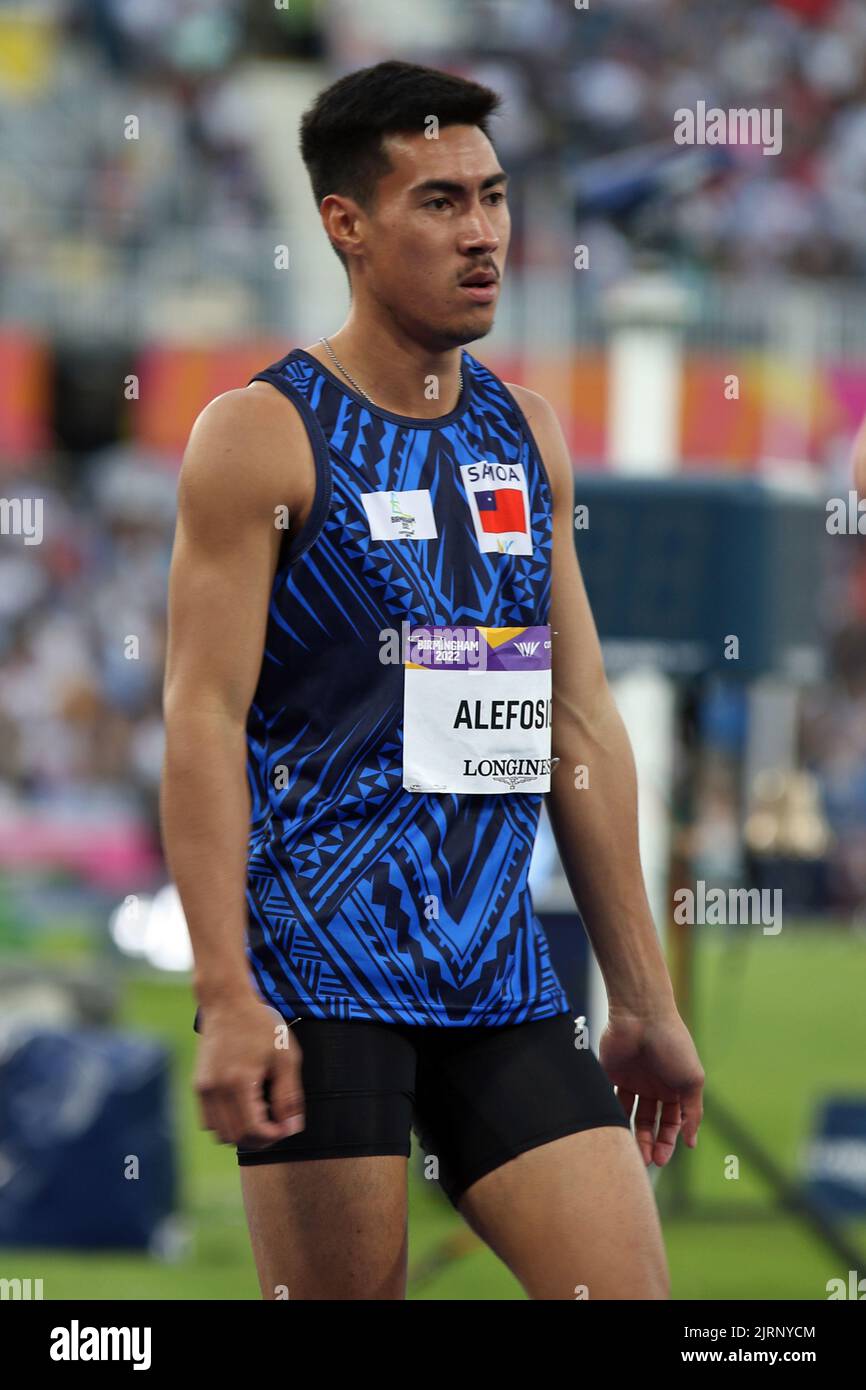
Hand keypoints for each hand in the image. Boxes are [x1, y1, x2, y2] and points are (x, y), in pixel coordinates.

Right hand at [194, 995, 304, 1148]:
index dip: (273, 1136)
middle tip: (277, 1124)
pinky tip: (244, 1107)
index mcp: (238, 1082)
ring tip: (261, 1115)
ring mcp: (203, 1088)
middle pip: (235, 1137)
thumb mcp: (284, 1057)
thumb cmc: (260, 1026)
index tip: (286, 1126)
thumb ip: (289, 1095)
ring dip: (241, 1133)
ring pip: (219, 1133)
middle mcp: (215, 1090)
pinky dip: (226, 1123)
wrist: (227, 1002)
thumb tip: (292, 1127)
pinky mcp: (198, 1085)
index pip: (253, 1130)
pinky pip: (209, 1120)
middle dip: (260, 1139)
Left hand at [599, 1006, 703, 1166]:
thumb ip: (692, 1112)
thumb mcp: (692, 1080)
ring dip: (634, 1136)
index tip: (663, 1158)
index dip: (669, 1140)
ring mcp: (634, 1081)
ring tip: (633, 1154)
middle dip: (651, 1143)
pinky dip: (615, 1118)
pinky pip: (613, 1101)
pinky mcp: (613, 1075)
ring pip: (632, 1116)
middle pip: (652, 1122)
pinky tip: (618, 1132)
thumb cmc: (672, 1044)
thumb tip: (692, 1142)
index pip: (673, 1121)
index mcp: (676, 1086)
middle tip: (649, 1161)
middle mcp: (655, 1085)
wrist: (641, 1015)